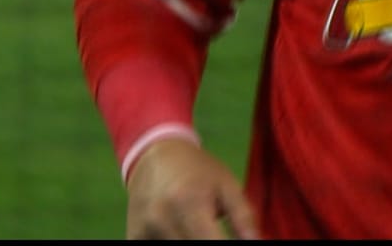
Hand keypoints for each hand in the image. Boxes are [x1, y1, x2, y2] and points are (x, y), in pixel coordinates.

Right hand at [124, 136, 260, 239]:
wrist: (153, 154)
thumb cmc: (198, 171)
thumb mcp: (227, 186)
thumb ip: (244, 218)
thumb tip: (259, 243)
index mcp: (190, 205)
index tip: (234, 243)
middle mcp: (162, 221)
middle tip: (215, 233)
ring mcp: (144, 231)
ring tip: (197, 230)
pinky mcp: (133, 237)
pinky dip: (172, 244)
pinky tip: (181, 234)